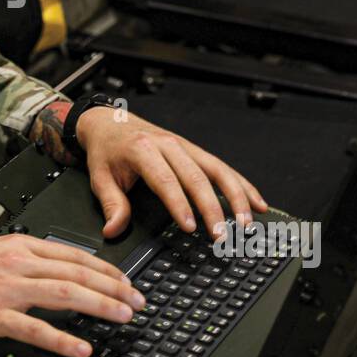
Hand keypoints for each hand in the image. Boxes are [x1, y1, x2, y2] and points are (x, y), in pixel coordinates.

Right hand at [0, 236, 145, 356]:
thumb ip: (27, 258)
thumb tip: (61, 268)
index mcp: (19, 245)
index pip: (74, 254)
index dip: (107, 269)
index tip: (127, 282)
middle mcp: (17, 263)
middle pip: (77, 272)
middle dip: (114, 287)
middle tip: (138, 301)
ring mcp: (6, 290)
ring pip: (64, 294)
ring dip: (99, 305)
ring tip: (123, 316)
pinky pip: (35, 328)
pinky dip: (62, 338)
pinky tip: (81, 346)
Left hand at [75, 108, 266, 239]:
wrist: (108, 121)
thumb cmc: (106, 149)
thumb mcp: (100, 177)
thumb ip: (111, 204)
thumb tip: (113, 230)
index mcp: (143, 149)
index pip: (166, 181)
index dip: (180, 205)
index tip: (191, 227)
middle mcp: (169, 145)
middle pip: (197, 177)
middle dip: (212, 208)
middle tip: (221, 235)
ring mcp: (185, 146)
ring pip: (217, 170)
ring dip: (235, 197)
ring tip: (246, 223)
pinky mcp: (195, 151)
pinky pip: (222, 167)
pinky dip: (241, 185)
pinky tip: (256, 202)